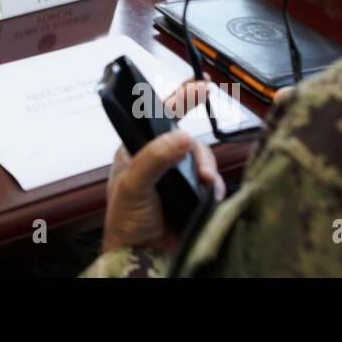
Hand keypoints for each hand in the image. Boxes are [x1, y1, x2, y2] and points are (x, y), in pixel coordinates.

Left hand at [101, 80, 225, 252]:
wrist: (141, 257)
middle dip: (199, 148)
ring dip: (208, 169)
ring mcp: (178, 178)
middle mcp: (159, 160)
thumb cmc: (126, 223)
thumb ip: (154, 158)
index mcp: (137, 151)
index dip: (180, 97)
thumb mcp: (133, 185)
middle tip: (204, 160)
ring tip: (206, 184)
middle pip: (188, 139)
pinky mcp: (193, 195)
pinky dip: (216, 186)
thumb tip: (180, 136)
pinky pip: (212, 182)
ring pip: (203, 160)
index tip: (201, 84)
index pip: (157, 115)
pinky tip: (212, 193)